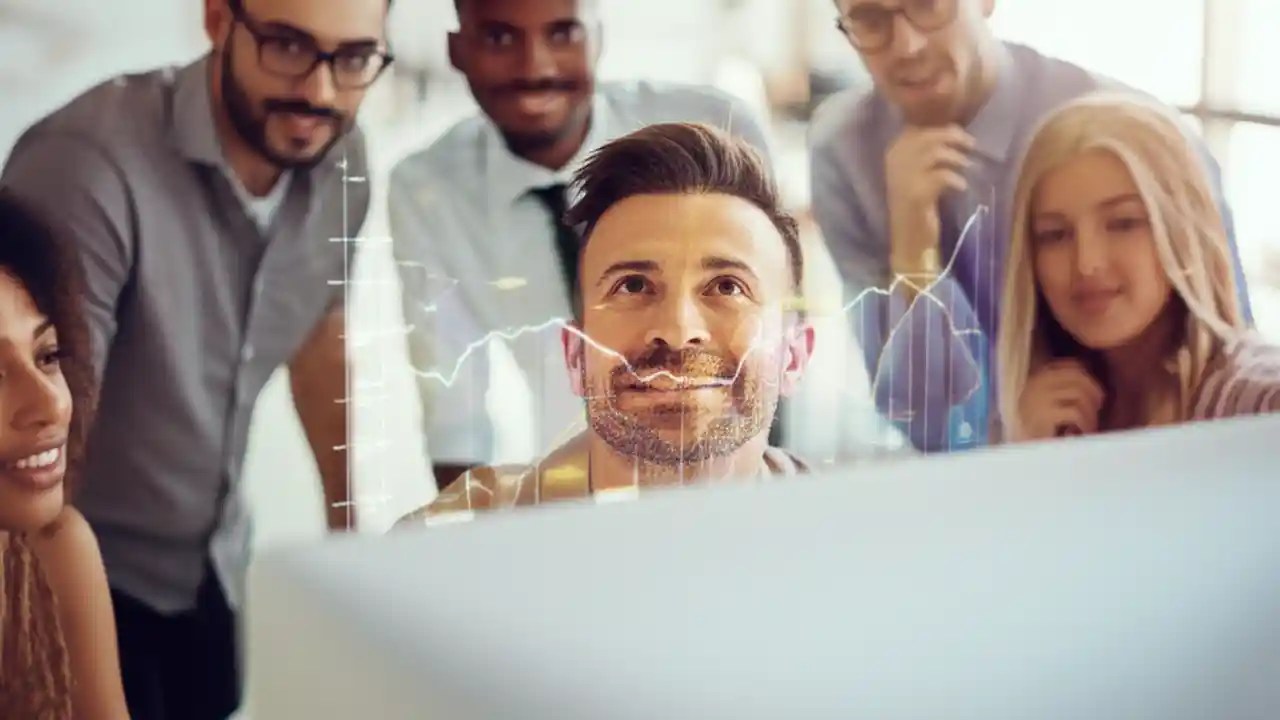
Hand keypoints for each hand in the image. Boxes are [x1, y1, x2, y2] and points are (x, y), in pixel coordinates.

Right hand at [885, 126, 975, 275]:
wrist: (909, 239)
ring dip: (957, 158)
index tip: (958, 133)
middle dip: (953, 137)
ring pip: (936, 153)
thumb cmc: (918, 204)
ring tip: (967, 167)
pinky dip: (956, 179)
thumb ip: (927, 153)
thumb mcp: (917, 174)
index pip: (916, 129)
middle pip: (928, 136)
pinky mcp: (917, 194)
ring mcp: (904, 178)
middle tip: (971, 145)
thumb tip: (952, 131)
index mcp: (893, 155)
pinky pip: (942, 175)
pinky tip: (961, 187)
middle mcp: (895, 163)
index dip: (940, 128)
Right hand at [1014, 360, 1105, 440]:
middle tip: (1098, 408)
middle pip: (1078, 376)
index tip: (1093, 394)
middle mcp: (1036, 382)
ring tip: (1090, 424)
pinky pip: (1076, 412)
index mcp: (1037, 376)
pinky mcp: (1045, 414)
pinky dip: (1086, 423)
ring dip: (1091, 411)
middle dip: (1094, 392)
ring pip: (1079, 393)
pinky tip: (1085, 432)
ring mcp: (1039, 397)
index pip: (1071, 364)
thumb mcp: (1048, 401)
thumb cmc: (1038, 428)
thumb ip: (1063, 387)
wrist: (1023, 451)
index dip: (1088, 377)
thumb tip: (1091, 379)